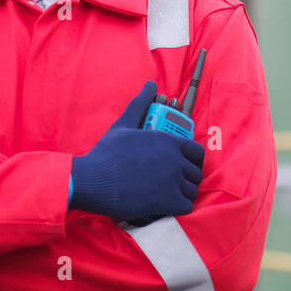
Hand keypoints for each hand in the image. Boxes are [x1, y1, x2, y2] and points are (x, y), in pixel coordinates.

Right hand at [69, 81, 204, 221]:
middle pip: (196, 172)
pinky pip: (187, 205)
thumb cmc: (107, 152)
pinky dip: (180, 206)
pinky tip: (168, 204)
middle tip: (175, 182)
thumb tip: (150, 84)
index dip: (193, 160)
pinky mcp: (168, 202)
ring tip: (170, 194)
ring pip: (193, 190)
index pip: (197, 151)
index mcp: (168, 140)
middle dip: (188, 177)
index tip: (184, 165)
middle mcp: (175, 159)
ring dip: (184, 192)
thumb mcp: (124, 125)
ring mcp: (173, 181)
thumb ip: (141, 104)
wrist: (93, 179)